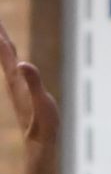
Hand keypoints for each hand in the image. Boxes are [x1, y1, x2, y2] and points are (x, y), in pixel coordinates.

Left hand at [0, 18, 59, 148]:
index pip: (5, 49)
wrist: (38, 143)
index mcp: (16, 77)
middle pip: (4, 49)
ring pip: (6, 56)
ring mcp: (15, 84)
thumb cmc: (43, 123)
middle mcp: (12, 78)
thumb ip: (33, 82)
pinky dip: (9, 54)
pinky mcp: (20, 89)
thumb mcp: (42, 101)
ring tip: (1, 31)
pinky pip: (12, 65)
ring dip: (3, 41)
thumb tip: (23, 64)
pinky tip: (12, 55)